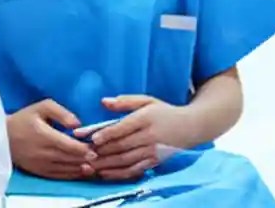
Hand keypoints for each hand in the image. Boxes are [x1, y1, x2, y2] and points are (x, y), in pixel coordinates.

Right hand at [7, 99, 98, 180]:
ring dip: (83, 167)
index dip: (84, 148)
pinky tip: (82, 170)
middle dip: (87, 158)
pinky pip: (60, 176)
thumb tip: (77, 123)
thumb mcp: (41, 107)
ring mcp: (41, 164)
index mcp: (43, 134)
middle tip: (101, 155)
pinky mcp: (40, 172)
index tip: (96, 146)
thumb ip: (61, 112)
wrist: (3, 137)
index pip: (69, 145)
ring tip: (95, 164)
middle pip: (70, 158)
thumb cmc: (24, 119)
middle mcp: (42, 152)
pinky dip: (73, 174)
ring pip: (67, 169)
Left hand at [79, 95, 195, 180]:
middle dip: (101, 151)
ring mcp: (152, 152)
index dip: (106, 134)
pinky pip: (134, 170)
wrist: (192, 127)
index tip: (92, 138)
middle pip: (121, 146)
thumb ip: (125, 101)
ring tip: (89, 164)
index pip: (123, 128)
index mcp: (146, 118)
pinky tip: (104, 173)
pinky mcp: (154, 162)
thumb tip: (104, 102)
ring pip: (125, 160)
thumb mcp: (147, 100)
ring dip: (105, 164)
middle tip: (83, 153)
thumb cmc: (165, 112)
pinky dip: (118, 174)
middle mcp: (149, 136)